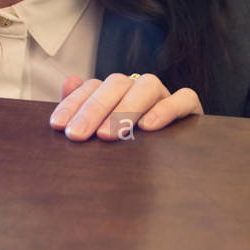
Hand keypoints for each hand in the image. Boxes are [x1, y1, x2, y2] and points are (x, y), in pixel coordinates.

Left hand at [49, 72, 201, 141]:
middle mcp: (139, 89)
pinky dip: (166, 108)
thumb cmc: (131, 152)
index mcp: (117, 93)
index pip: (93, 87)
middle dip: (94, 108)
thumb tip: (69, 80)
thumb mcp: (102, 132)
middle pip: (117, 84)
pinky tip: (148, 127)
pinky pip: (184, 98)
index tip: (58, 126)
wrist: (176, 169)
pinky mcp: (190, 108)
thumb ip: (84, 107)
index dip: (74, 104)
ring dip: (125, 108)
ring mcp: (165, 96)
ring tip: (108, 134)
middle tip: (78, 134)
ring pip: (147, 85)